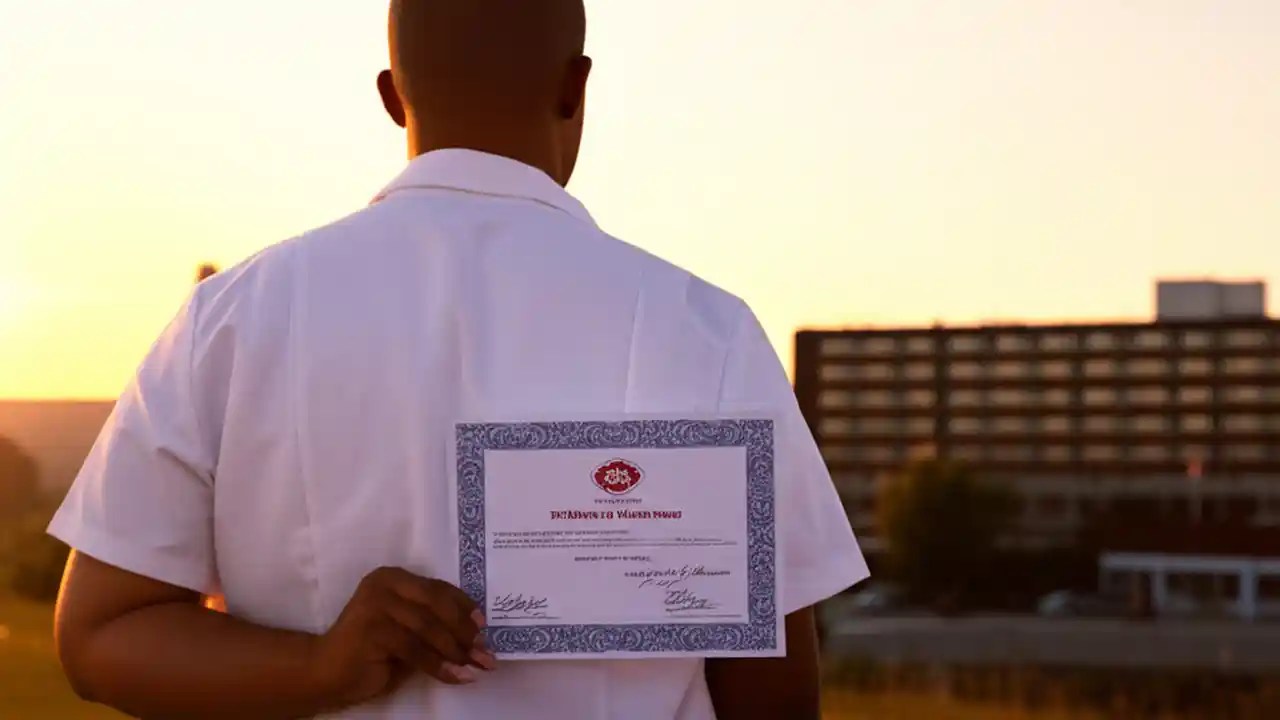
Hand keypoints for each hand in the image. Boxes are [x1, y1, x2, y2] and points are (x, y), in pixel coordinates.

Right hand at [309, 567, 495, 707]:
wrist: (326, 671)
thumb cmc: (372, 651)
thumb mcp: (407, 629)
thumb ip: (432, 622)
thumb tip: (477, 634)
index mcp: (394, 577)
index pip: (438, 589)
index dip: (464, 607)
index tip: (484, 627)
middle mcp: (384, 584)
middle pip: (437, 604)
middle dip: (464, 630)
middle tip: (485, 651)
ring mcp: (376, 605)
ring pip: (429, 628)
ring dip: (456, 651)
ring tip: (474, 668)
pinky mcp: (373, 630)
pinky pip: (417, 650)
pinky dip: (440, 666)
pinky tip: (456, 677)